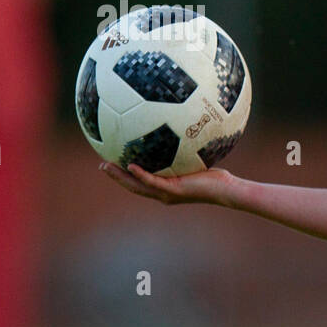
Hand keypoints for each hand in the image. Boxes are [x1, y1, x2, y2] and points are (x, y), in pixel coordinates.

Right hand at [100, 161, 233, 205]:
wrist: (226, 190)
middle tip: (101, 166)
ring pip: (138, 186)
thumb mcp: (196, 162)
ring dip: (121, 177)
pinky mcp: (175, 191)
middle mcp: (163, 193)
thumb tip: (182, 133)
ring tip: (106, 167)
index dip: (124, 175)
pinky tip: (131, 166)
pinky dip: (141, 175)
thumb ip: (185, 152)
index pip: (140, 182)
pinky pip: (154, 181)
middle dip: (116, 177)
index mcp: (165, 187)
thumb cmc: (215, 177)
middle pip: (133, 186)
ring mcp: (167, 193)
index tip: (112, 164)